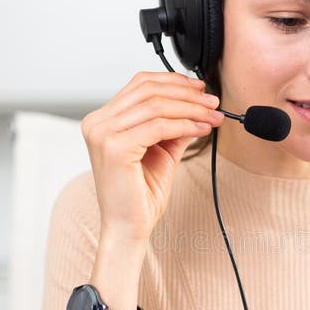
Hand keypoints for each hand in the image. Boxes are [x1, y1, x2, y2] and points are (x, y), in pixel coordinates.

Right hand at [81, 71, 223, 244]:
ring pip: (156, 106)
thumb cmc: (140, 195)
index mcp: (103, 120)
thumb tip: (198, 106)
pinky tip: (202, 129)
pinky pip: (159, 126)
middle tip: (213, 102)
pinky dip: (185, 124)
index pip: (140, 85)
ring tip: (213, 116)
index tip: (200, 89)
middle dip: (187, 94)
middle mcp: (97, 123)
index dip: (173, 82)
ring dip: (191, 108)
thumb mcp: (162, 151)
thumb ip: (174, 126)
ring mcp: (102, 134)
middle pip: (148, 90)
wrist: (129, 227)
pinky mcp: (115, 148)